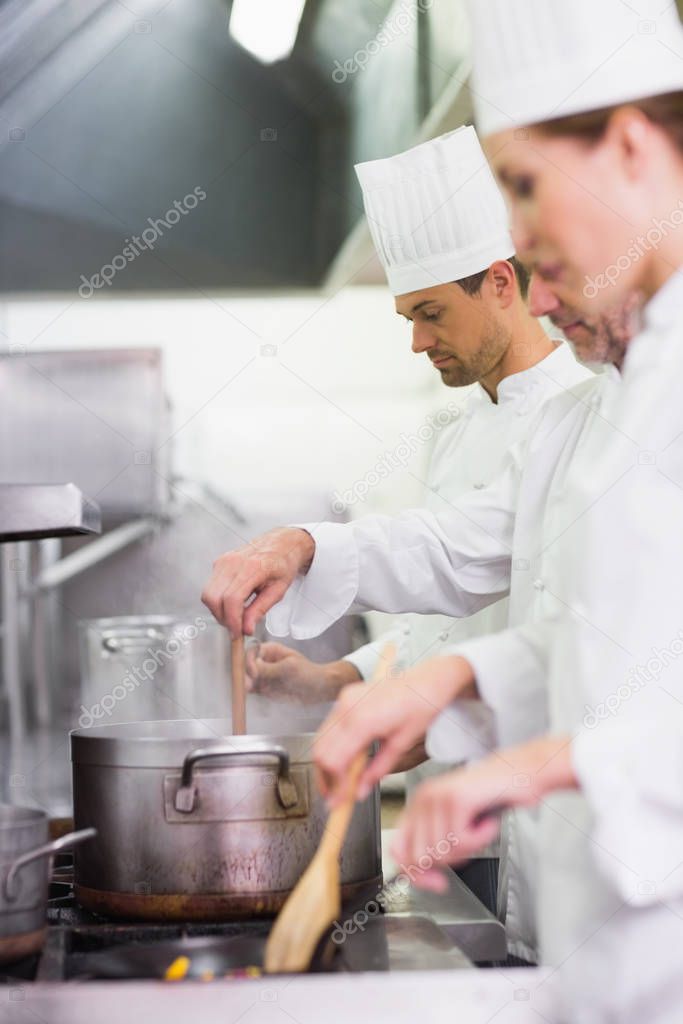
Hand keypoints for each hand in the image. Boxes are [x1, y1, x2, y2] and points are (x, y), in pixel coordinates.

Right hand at [201, 528, 314, 636]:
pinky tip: (232, 604)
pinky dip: (217, 601)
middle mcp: (234, 562)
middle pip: (214, 598)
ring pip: (208, 594)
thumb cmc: (283, 565)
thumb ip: (260, 609)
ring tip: (235, 616)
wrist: (281, 543)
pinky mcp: (219, 562)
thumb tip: (246, 629)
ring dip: (218, 611)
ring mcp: (224, 560)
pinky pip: (210, 587)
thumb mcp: (278, 590)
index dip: (232, 620)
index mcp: (253, 567)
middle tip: (236, 627)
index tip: (238, 633)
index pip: (232, 599)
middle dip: (222, 618)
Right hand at [245, 642, 361, 703]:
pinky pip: (253, 690)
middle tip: (249, 684)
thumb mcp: (289, 668)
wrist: (319, 689)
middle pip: (247, 666)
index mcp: (271, 650)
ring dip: (247, 684)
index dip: (249, 661)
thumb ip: (269, 668)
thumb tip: (253, 668)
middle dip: (246, 675)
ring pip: (248, 679)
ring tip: (250, 689)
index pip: (252, 652)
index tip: (253, 671)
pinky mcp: (265, 689)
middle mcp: (265, 662)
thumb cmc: (309, 673)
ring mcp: (264, 676)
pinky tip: (252, 694)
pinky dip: (251, 692)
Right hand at [313, 654, 477, 803]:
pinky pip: (329, 726)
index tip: (338, 803)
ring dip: (327, 763)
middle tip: (336, 797)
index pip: (333, 761)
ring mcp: (345, 699)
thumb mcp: (401, 744)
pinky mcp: (346, 696)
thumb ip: (377, 771)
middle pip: (320, 751)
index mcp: (362, 721)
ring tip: (342, 781)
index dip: (333, 786)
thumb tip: (360, 793)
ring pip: (321, 739)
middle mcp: (348, 707)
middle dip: (325, 777)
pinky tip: (347, 760)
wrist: (429, 680)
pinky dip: (332, 746)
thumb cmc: (421, 707)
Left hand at [390, 735, 575, 891]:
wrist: (518, 774)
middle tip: (471, 843)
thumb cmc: (492, 799)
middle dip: (450, 860)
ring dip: (470, 847)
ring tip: (480, 827)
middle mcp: (423, 798)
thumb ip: (436, 846)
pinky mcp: (456, 800)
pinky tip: (487, 822)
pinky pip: (462, 841)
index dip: (415, 873)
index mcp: (418, 804)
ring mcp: (437, 797)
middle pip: (421, 856)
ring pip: (443, 851)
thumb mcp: (457, 825)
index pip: (398, 849)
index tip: (437, 882)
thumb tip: (424, 876)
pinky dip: (481, 839)